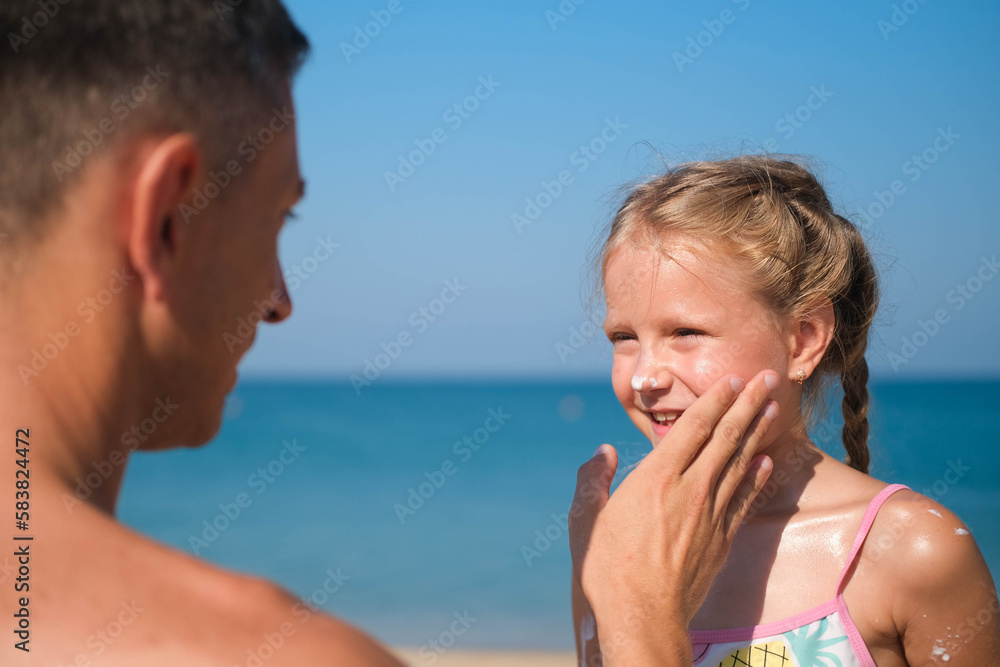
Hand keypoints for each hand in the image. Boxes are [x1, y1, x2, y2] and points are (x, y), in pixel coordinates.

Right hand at [569, 370, 779, 665]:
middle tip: (768, 379)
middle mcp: (690, 489)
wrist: (642, 616)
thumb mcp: (585, 518)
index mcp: (656, 477)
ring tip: (773, 410)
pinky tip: (765, 463)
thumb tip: (603, 453)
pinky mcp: (721, 540)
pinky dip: (756, 478)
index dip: (716, 400)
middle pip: (726, 437)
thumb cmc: (607, 568)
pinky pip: (743, 500)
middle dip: (748, 404)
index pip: (694, 427)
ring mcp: (710, 514)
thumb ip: (593, 480)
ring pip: (740, 464)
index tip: (735, 379)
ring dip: (758, 433)